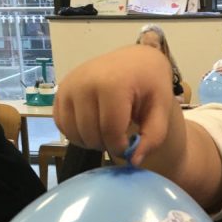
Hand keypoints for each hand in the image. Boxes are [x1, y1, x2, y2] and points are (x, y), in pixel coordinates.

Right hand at [53, 45, 178, 165]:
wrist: (135, 60)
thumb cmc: (151, 84)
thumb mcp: (161, 109)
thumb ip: (153, 138)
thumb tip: (134, 162)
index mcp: (112, 83)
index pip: (110, 131)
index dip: (120, 147)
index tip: (130, 145)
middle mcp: (85, 82)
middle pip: (90, 134)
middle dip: (107, 145)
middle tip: (120, 136)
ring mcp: (69, 85)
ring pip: (73, 133)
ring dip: (91, 141)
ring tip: (107, 130)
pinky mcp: (60, 90)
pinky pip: (61, 125)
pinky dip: (76, 133)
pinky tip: (93, 126)